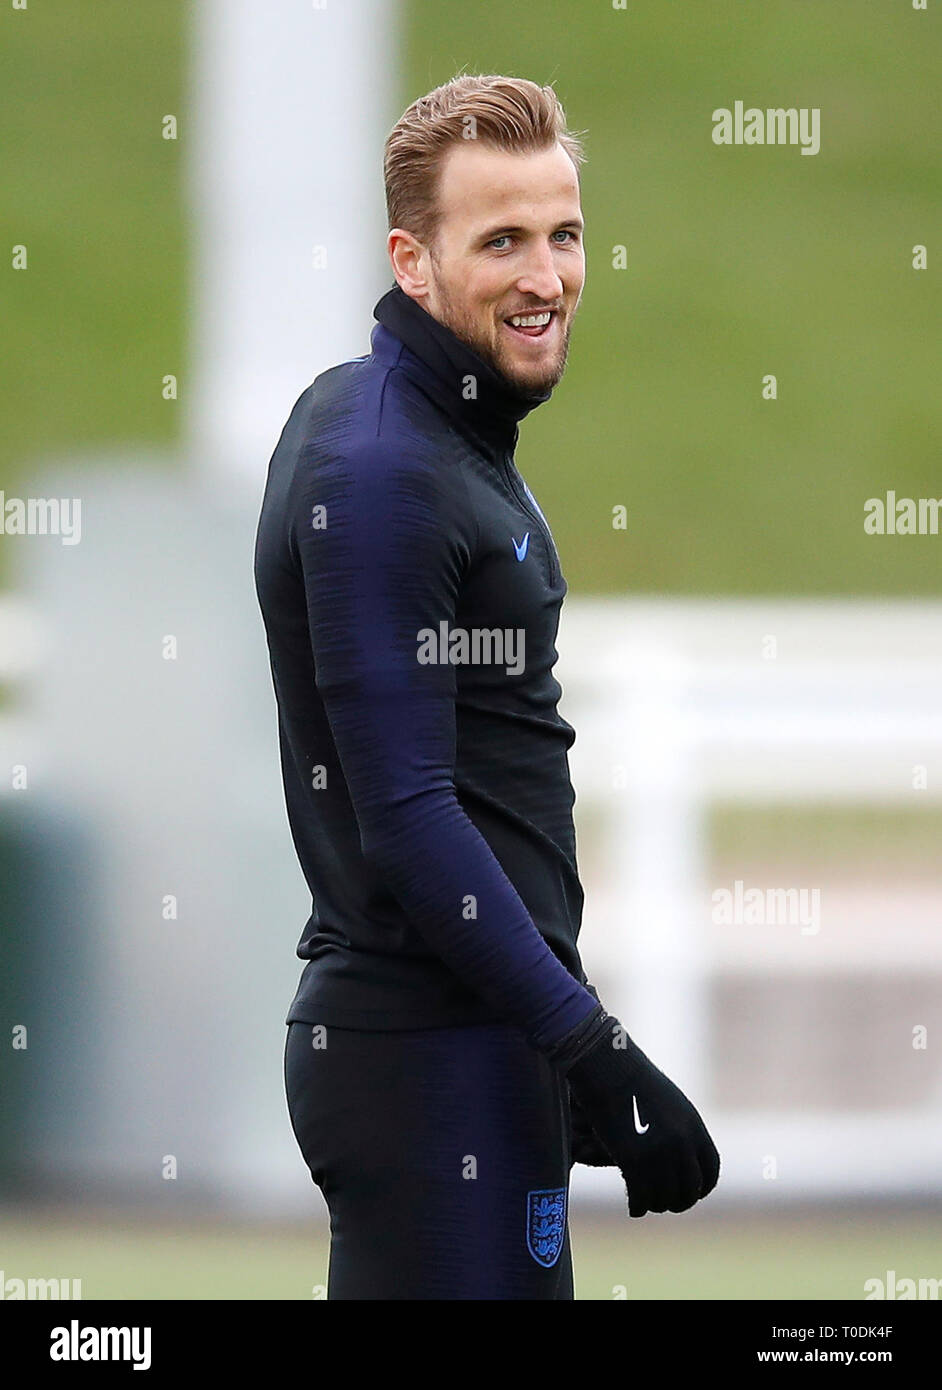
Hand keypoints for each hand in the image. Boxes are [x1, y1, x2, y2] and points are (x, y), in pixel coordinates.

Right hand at [566, 1016, 719, 1216]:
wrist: (607, 1065)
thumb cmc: (633, 1079)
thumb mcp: (668, 1102)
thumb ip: (680, 1130)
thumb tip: (684, 1157)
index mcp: (693, 1127)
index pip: (710, 1172)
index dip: (702, 1188)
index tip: (693, 1194)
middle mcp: (680, 1143)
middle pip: (689, 1190)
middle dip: (679, 1202)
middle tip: (666, 1204)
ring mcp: (657, 1153)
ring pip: (665, 1198)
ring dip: (657, 1205)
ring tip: (648, 1203)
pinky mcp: (631, 1160)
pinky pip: (641, 1197)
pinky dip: (638, 1207)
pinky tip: (633, 1207)